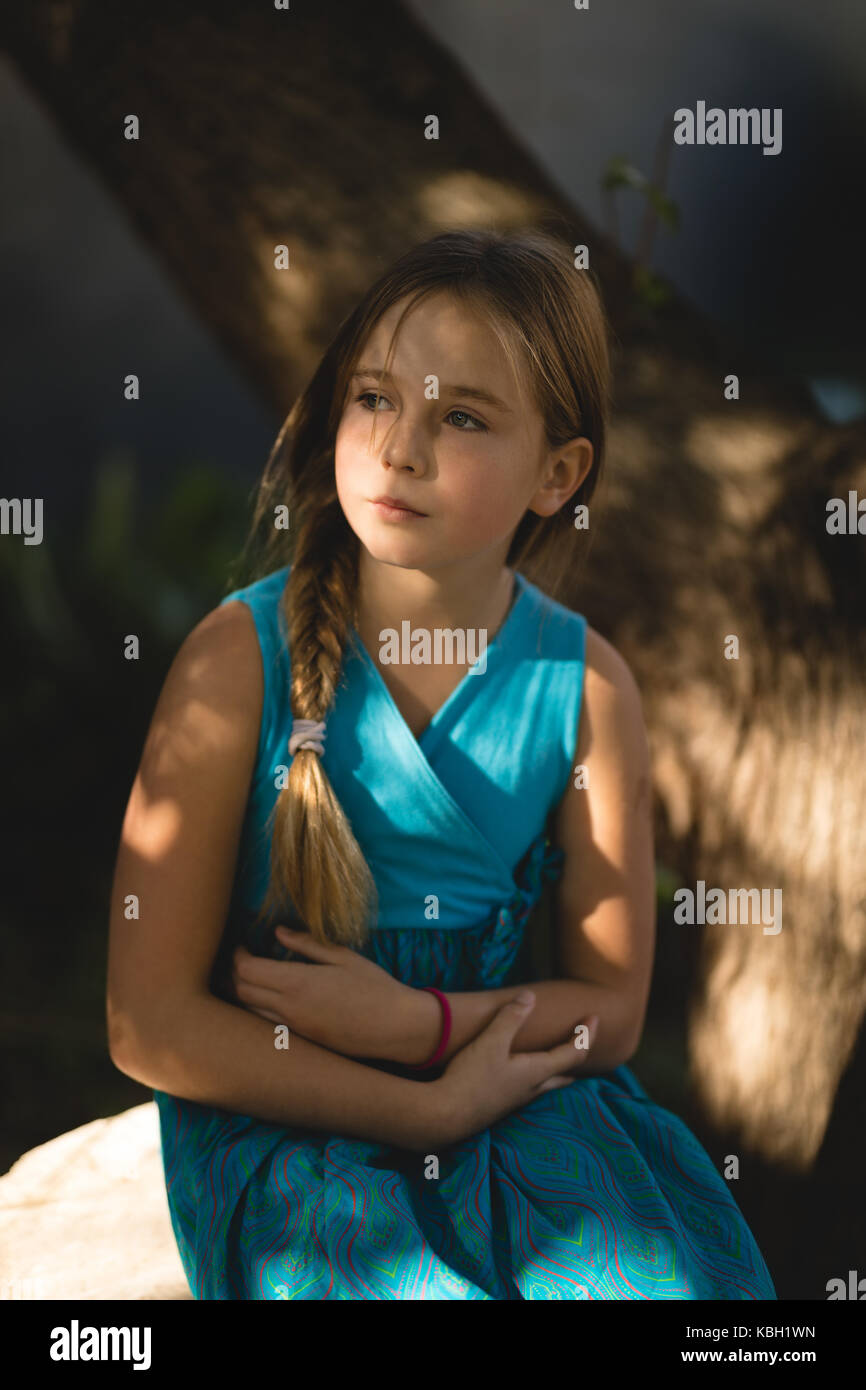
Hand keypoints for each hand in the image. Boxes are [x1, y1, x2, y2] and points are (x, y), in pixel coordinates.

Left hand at [231, 926, 417, 1061]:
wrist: (396, 1028)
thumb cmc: (374, 987)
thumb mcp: (343, 957)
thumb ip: (306, 944)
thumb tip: (277, 931)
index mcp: (298, 984)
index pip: (247, 970)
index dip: (238, 956)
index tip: (243, 945)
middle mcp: (289, 1010)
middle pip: (241, 992)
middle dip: (234, 974)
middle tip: (243, 959)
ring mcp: (294, 1029)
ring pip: (249, 1012)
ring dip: (243, 993)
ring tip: (252, 977)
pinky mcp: (301, 1041)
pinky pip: (267, 1024)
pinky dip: (258, 1009)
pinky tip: (270, 997)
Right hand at [428, 993, 599, 1145]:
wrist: (445, 1116)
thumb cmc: (470, 1078)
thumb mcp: (490, 1042)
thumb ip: (510, 1018)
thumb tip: (530, 996)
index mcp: (536, 1072)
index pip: (572, 1053)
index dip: (586, 1035)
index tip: (595, 1018)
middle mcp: (532, 1088)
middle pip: (565, 1073)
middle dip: (577, 1055)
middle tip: (584, 1041)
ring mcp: (516, 1099)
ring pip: (547, 1084)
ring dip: (558, 1069)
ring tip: (560, 1059)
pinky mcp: (501, 1104)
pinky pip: (530, 1088)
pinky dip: (538, 1076)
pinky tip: (523, 1074)